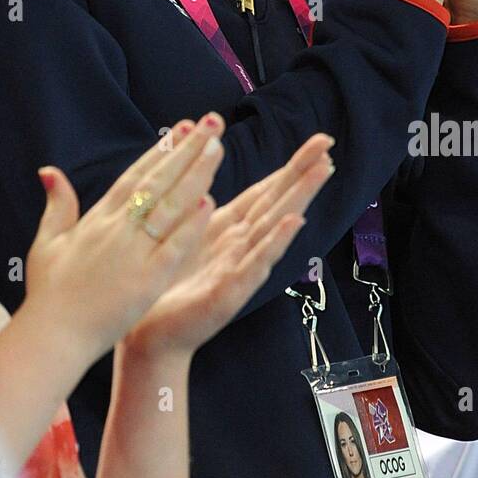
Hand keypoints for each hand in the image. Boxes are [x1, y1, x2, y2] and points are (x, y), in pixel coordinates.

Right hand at [22, 116, 224, 367]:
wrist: (52, 336)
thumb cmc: (49, 293)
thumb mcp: (47, 242)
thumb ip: (57, 204)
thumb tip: (49, 170)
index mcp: (98, 218)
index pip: (136, 175)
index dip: (162, 150)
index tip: (182, 127)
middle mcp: (118, 229)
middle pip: (158, 181)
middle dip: (187, 150)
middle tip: (211, 123)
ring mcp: (133, 252)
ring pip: (170, 206)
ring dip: (195, 176)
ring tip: (217, 149)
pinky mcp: (147, 280)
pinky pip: (173, 247)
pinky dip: (191, 224)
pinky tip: (210, 201)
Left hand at [125, 127, 334, 356]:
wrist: (150, 335)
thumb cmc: (166, 286)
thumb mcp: (183, 237)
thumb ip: (200, 210)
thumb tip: (209, 178)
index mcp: (227, 229)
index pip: (265, 191)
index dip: (290, 167)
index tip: (318, 143)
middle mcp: (239, 245)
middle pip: (276, 202)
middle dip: (302, 173)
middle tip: (327, 144)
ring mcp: (238, 268)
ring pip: (272, 226)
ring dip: (298, 198)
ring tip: (321, 172)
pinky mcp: (228, 293)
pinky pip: (254, 264)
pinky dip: (274, 243)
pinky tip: (293, 224)